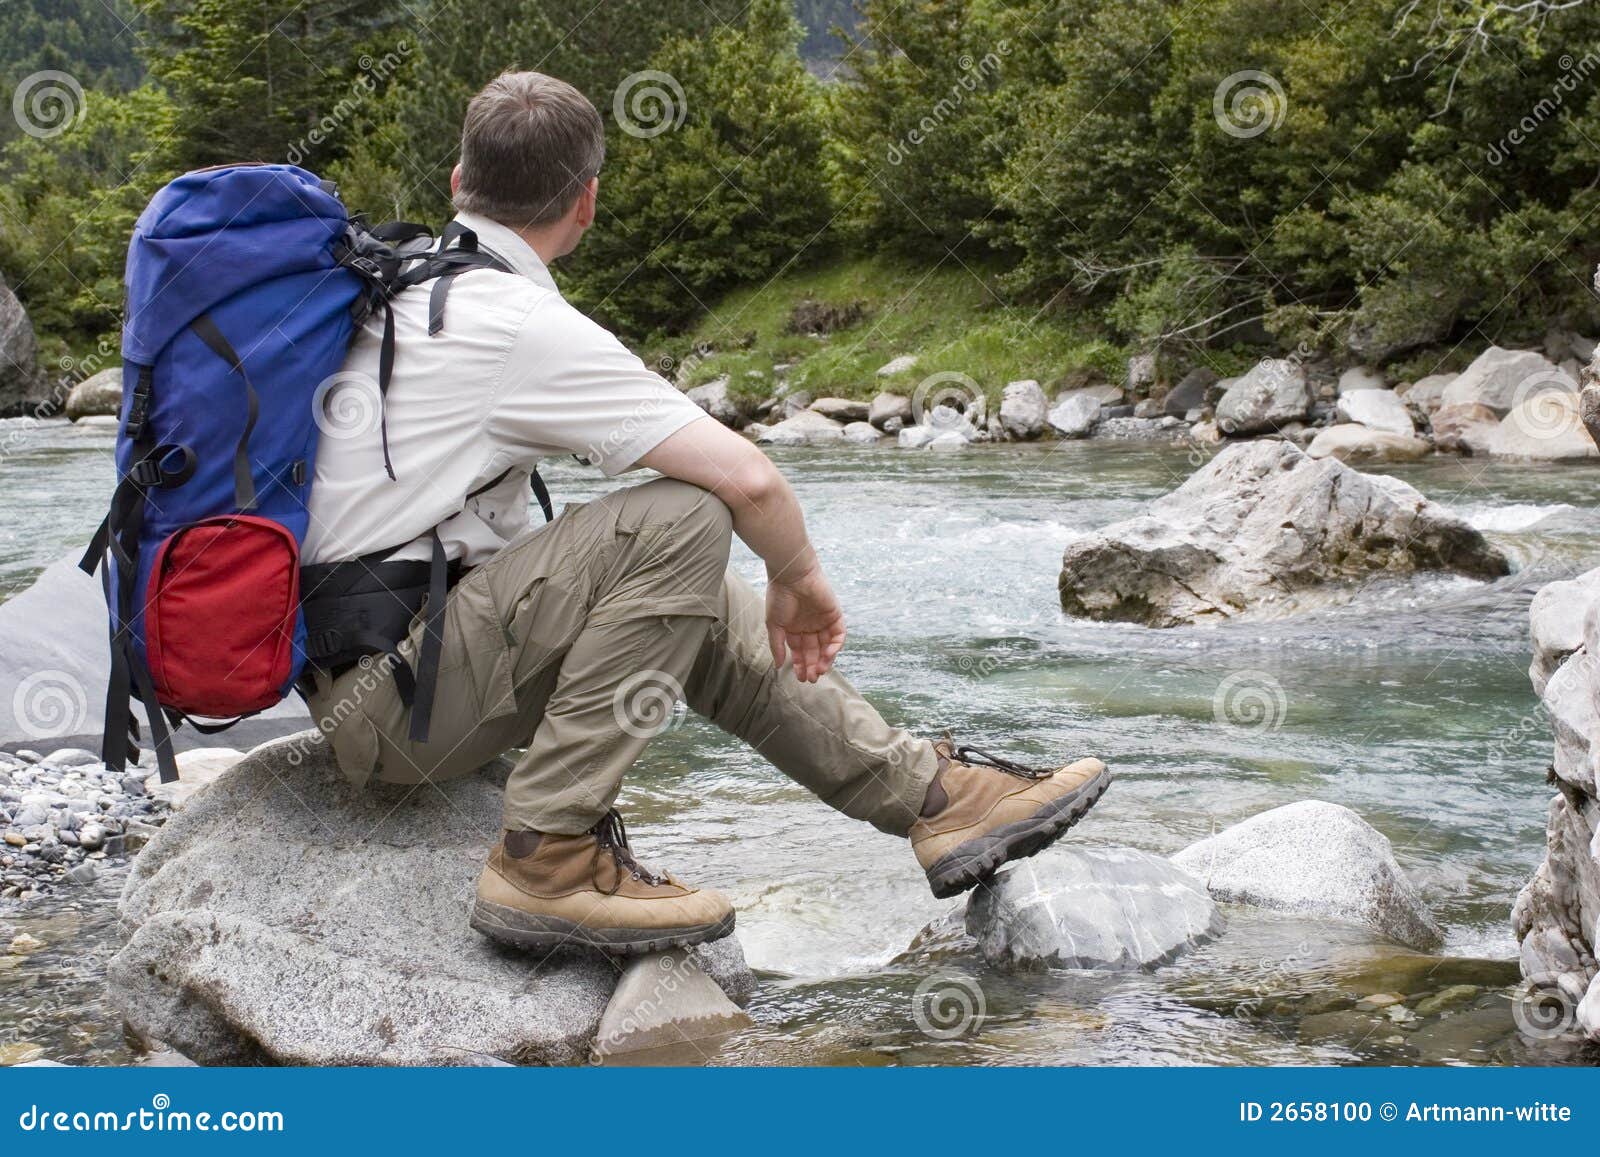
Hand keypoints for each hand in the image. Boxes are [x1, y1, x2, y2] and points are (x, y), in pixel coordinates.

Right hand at [765, 565, 845, 682]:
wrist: (792, 574)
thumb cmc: (779, 596)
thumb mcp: (774, 624)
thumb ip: (777, 645)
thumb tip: (778, 666)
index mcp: (794, 628)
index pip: (800, 651)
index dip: (800, 665)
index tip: (799, 678)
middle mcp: (809, 626)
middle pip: (814, 651)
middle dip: (812, 666)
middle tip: (810, 679)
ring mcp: (823, 621)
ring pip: (827, 646)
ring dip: (825, 660)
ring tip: (819, 671)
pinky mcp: (834, 615)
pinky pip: (838, 635)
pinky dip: (834, 646)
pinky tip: (827, 655)